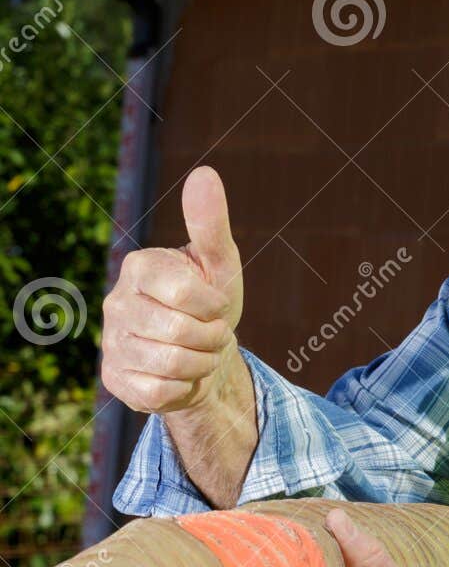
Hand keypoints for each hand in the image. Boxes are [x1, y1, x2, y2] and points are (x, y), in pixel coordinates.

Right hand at [101, 166, 243, 417]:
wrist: (204, 349)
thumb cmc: (211, 298)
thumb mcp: (219, 261)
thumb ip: (210, 221)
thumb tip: (204, 173)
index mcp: (139, 267)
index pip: (183, 293)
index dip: (213, 305)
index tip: (217, 304)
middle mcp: (116, 303)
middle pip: (180, 334)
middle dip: (213, 338)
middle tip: (214, 333)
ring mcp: (111, 342)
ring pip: (172, 365)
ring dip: (203, 363)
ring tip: (201, 352)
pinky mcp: (115, 379)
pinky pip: (158, 393)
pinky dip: (184, 387)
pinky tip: (183, 375)